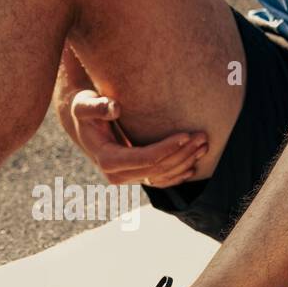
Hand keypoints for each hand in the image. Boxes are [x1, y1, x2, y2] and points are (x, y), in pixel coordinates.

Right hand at [69, 91, 207, 186]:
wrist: (82, 123)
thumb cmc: (84, 109)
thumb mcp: (84, 104)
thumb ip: (97, 106)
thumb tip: (115, 108)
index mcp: (107, 159)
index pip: (144, 159)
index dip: (167, 148)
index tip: (185, 135)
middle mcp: (117, 175)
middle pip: (157, 169)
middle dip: (182, 154)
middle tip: (202, 136)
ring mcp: (127, 179)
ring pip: (162, 177)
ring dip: (185, 163)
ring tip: (204, 145)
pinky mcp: (135, 176)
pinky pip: (160, 181)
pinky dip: (178, 174)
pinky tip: (194, 164)